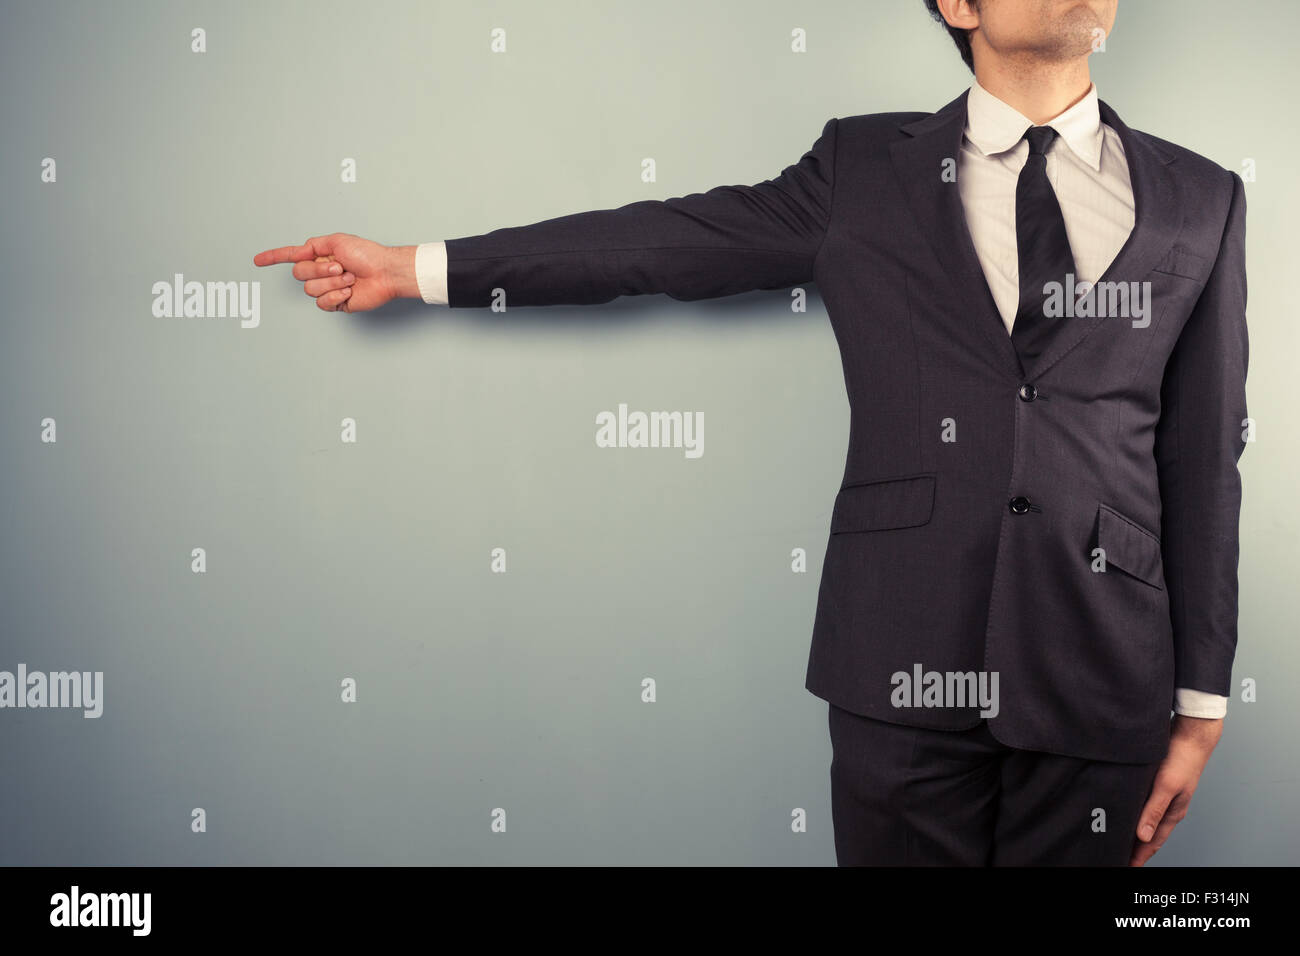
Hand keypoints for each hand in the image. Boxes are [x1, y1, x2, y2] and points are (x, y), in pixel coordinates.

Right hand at [253, 233, 415, 312]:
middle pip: (299, 274)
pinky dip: (336, 295)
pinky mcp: (336, 303)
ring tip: (349, 278)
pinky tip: (349, 290)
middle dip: (319, 270)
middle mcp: (321, 273)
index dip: (273, 258)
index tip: (257, 260)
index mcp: (319, 256)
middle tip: (340, 267)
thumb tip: (299, 251)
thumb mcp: (338, 240)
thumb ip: (315, 245)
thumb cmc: (367, 254)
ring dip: (331, 282)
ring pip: (310, 290)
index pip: (291, 257)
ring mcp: (327, 289)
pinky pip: (322, 303)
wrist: (384, 273)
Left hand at [1129, 714, 1222, 865]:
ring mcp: (1164, 795)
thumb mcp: (1165, 786)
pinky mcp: (1158, 783)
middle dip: (1135, 847)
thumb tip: (1142, 836)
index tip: (1126, 867)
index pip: (1153, 842)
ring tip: (1118, 837)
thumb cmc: (1181, 759)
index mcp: (1173, 812)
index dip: (1140, 856)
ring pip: (1147, 819)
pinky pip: (1144, 803)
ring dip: (1134, 829)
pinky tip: (1123, 809)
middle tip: (1117, 856)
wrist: (1191, 734)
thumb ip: (1154, 811)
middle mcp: (1169, 807)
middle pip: (1149, 833)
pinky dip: (1134, 811)